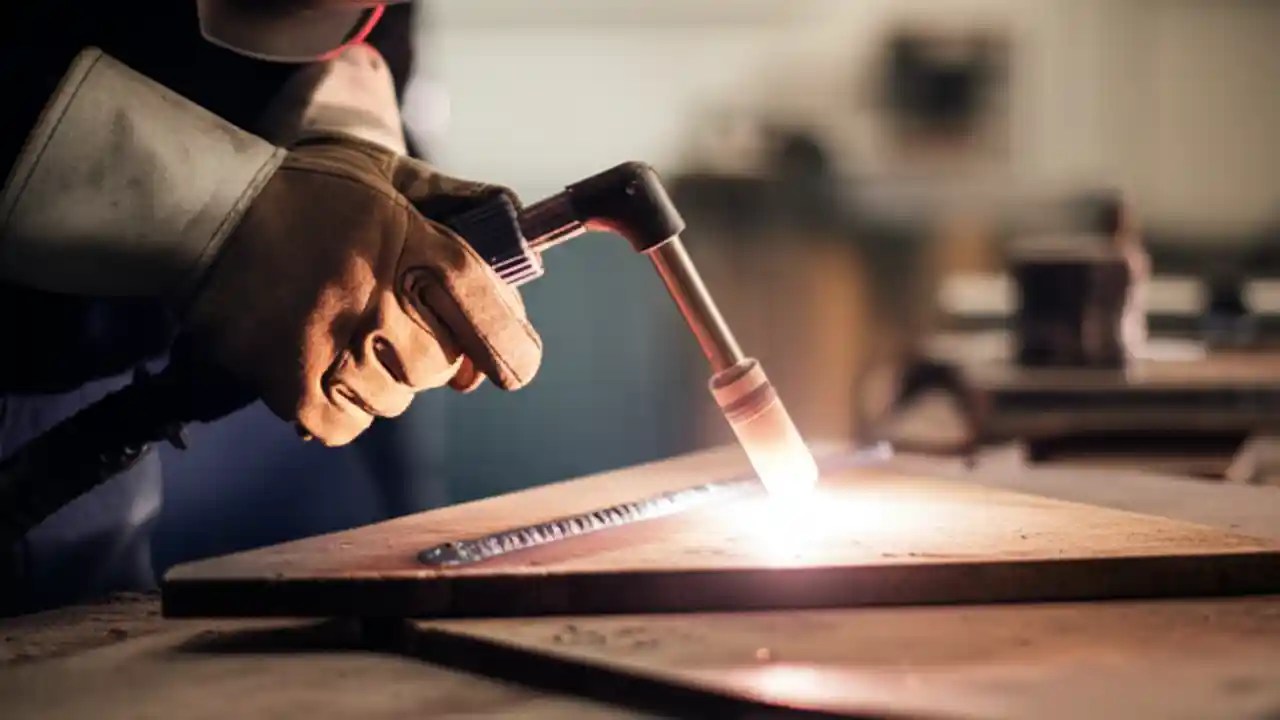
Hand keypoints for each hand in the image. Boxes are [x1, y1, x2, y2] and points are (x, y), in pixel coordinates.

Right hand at [184, 133, 541, 445]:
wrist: (207, 212)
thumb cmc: (305, 192)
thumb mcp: (388, 176)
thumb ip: (455, 199)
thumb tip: (518, 221)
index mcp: (418, 248)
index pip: (491, 313)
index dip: (511, 346)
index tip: (513, 367)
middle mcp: (385, 303)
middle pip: (441, 365)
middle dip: (429, 354)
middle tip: (392, 325)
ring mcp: (339, 348)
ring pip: (396, 399)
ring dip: (380, 381)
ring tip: (346, 339)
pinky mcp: (294, 385)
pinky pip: (346, 426)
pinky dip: (342, 411)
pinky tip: (324, 373)